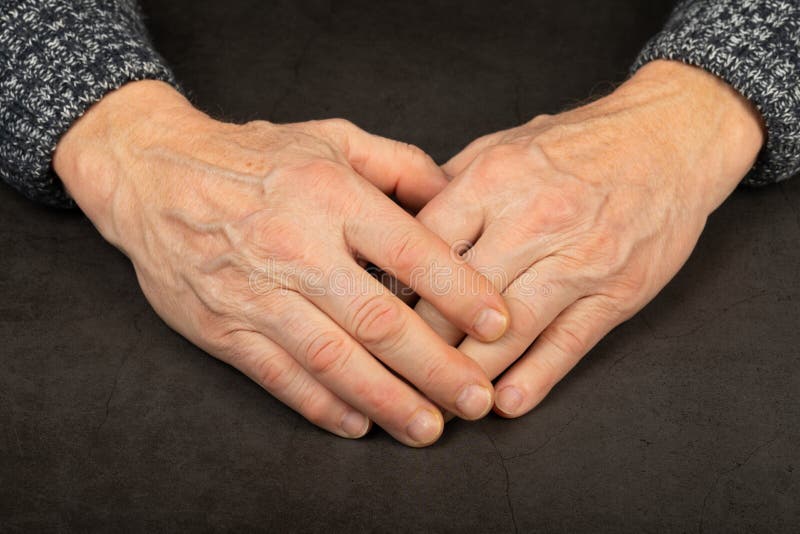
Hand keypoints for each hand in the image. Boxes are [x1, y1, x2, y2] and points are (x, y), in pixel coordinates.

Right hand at [54, 81, 509, 445]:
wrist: (151, 174)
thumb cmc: (253, 156)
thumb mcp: (331, 138)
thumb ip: (400, 165)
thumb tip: (455, 197)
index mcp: (333, 196)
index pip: (413, 253)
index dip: (462, 293)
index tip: (500, 326)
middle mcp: (298, 248)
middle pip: (379, 321)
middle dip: (436, 368)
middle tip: (476, 401)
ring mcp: (258, 293)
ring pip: (332, 360)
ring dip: (386, 401)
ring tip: (428, 428)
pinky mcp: (224, 327)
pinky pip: (280, 376)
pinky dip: (322, 406)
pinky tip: (359, 424)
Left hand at [414, 60, 764, 417]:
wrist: (669, 138)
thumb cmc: (577, 144)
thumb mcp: (504, 144)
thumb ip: (451, 184)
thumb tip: (399, 222)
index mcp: (493, 180)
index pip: (425, 247)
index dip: (394, 289)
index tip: (374, 318)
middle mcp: (532, 220)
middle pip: (458, 295)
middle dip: (423, 340)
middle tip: (397, 369)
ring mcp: (578, 259)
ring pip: (510, 329)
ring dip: (471, 371)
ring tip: (444, 397)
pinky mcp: (615, 291)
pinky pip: (568, 343)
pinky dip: (536, 376)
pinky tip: (507, 402)